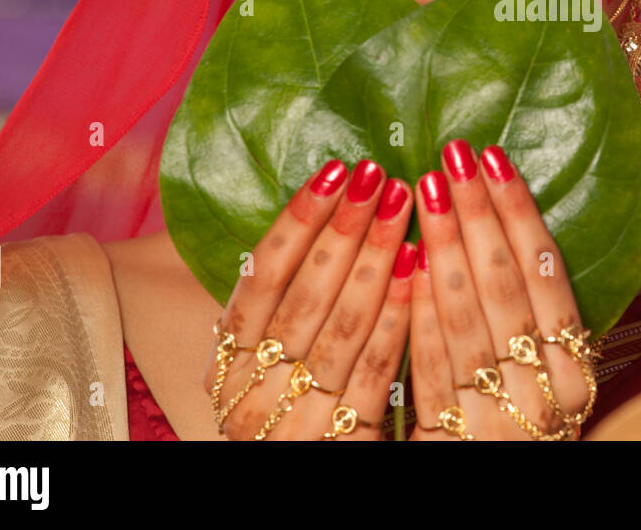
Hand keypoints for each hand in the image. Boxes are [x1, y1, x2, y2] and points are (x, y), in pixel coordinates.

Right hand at [204, 158, 415, 439]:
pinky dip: (397, 318)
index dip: (298, 220)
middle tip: (377, 175)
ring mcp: (294, 423)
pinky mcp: (343, 445)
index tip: (334, 170)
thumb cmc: (290, 404)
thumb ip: (279, 298)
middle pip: (303, 297)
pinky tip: (416, 271)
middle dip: (344, 229)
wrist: (296, 471)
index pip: (259, 278)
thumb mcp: (264, 357)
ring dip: (375, 261)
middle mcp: (251, 393)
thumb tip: (318, 208)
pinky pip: (375, 373)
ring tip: (402, 206)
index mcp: (224, 363)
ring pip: (341, 329)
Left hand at [408, 141, 596, 440]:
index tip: (493, 158)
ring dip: (443, 248)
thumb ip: (538, 314)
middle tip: (452, 157)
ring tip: (423, 191)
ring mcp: (498, 416)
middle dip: (477, 214)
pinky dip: (418, 310)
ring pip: (467, 319)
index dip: (519, 211)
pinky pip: (431, 363)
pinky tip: (407, 262)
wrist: (494, 481)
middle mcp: (545, 392)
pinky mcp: (452, 435)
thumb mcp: (547, 372)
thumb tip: (510, 225)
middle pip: (506, 287)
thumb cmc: (520, 419)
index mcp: (575, 370)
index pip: (547, 273)